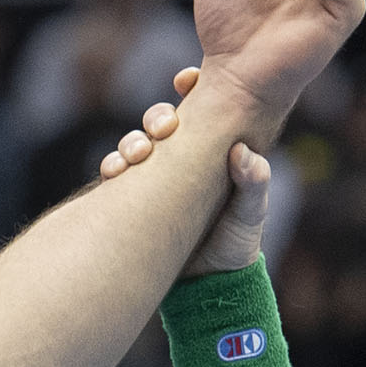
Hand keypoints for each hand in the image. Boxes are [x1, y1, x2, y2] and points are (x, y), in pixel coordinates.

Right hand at [101, 68, 274, 275]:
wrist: (208, 286)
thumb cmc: (237, 245)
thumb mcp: (251, 215)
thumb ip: (253, 185)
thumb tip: (244, 153)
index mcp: (213, 149)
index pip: (201, 106)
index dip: (191, 86)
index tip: (185, 80)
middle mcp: (182, 157)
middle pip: (162, 122)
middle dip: (157, 117)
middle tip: (162, 128)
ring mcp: (156, 177)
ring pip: (136, 144)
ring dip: (132, 142)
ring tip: (138, 154)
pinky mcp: (134, 199)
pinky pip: (116, 175)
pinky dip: (112, 167)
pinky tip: (114, 173)